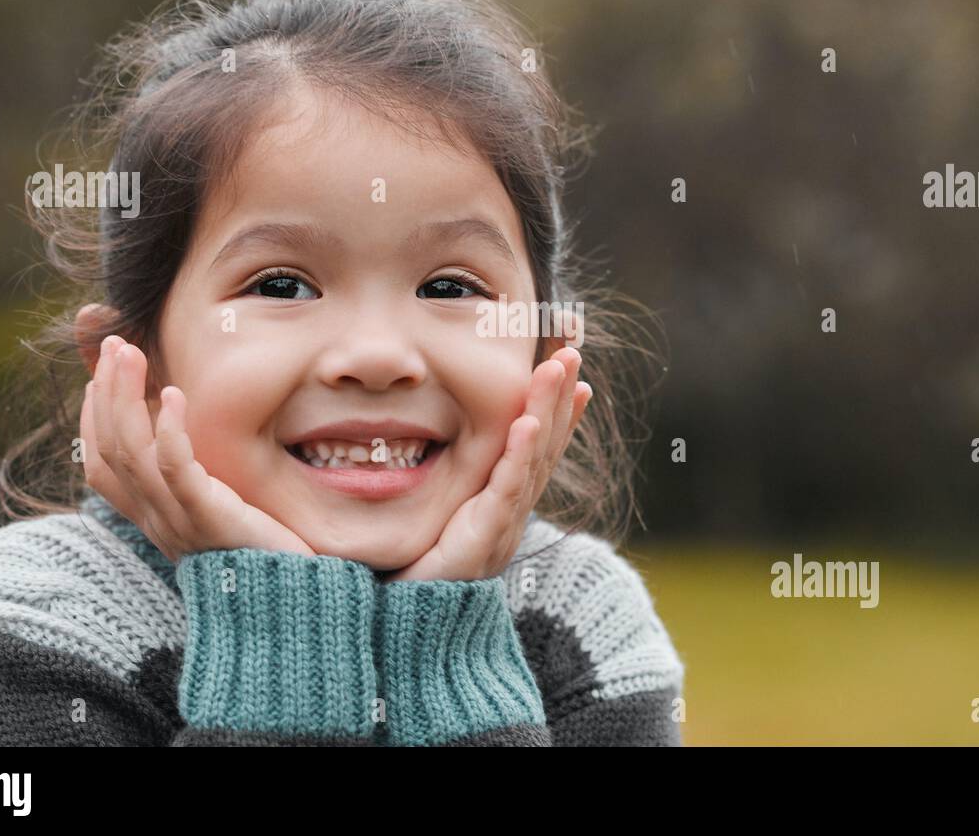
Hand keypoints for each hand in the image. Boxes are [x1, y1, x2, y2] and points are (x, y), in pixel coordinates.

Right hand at [80, 335, 314, 562]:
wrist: (293, 599)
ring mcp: (178, 520)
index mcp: (155, 517)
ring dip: (125, 397)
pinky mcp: (209, 517)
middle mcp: (157, 520)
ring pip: (131, 452)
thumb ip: (203, 477)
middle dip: (105, 392)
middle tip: (113, 344)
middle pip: (108, 451)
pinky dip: (169, 429)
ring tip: (130, 353)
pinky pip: (175, 469)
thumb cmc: (266, 550)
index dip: (93, 419)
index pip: (101, 466)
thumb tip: (191, 436)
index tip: (99, 376)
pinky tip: (173, 394)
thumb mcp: (225, 506)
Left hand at [382, 346, 591, 582]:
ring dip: (547, 411)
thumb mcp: (436, 511)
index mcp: (502, 503)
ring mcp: (502, 526)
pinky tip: (528, 423)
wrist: (406, 625)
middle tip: (572, 353)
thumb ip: (445, 479)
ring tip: (557, 371)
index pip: (536, 446)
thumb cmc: (414, 568)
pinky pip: (507, 490)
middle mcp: (510, 512)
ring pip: (532, 460)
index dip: (557, 410)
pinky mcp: (484, 539)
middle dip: (559, 397)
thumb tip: (418, 433)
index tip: (571, 372)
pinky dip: (520, 454)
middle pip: (544, 445)